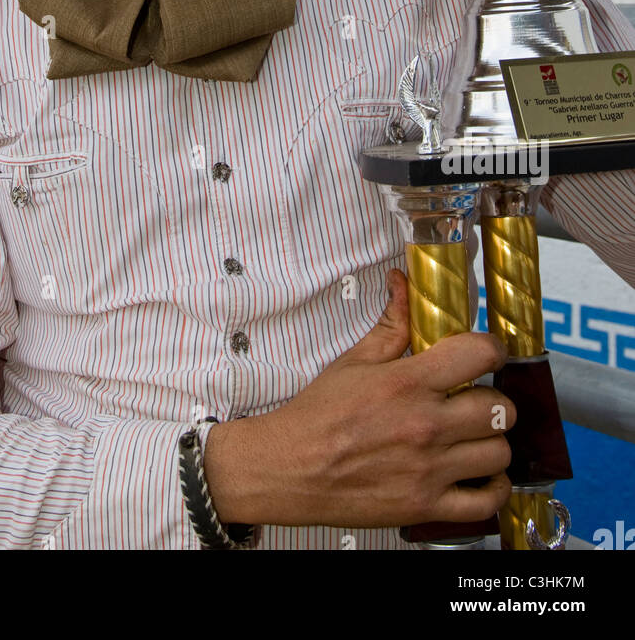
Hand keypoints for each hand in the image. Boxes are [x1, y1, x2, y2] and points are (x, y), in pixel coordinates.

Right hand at [203, 271, 513, 528]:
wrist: (289, 468)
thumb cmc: (319, 416)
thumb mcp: (354, 361)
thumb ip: (391, 324)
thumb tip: (403, 284)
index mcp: (407, 383)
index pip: (480, 355)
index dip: (493, 349)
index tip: (489, 354)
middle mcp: (425, 425)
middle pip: (500, 408)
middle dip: (493, 399)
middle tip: (477, 400)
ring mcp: (429, 469)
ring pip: (499, 453)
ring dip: (492, 443)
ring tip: (475, 438)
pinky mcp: (426, 505)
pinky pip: (486, 502)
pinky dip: (492, 489)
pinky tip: (479, 475)